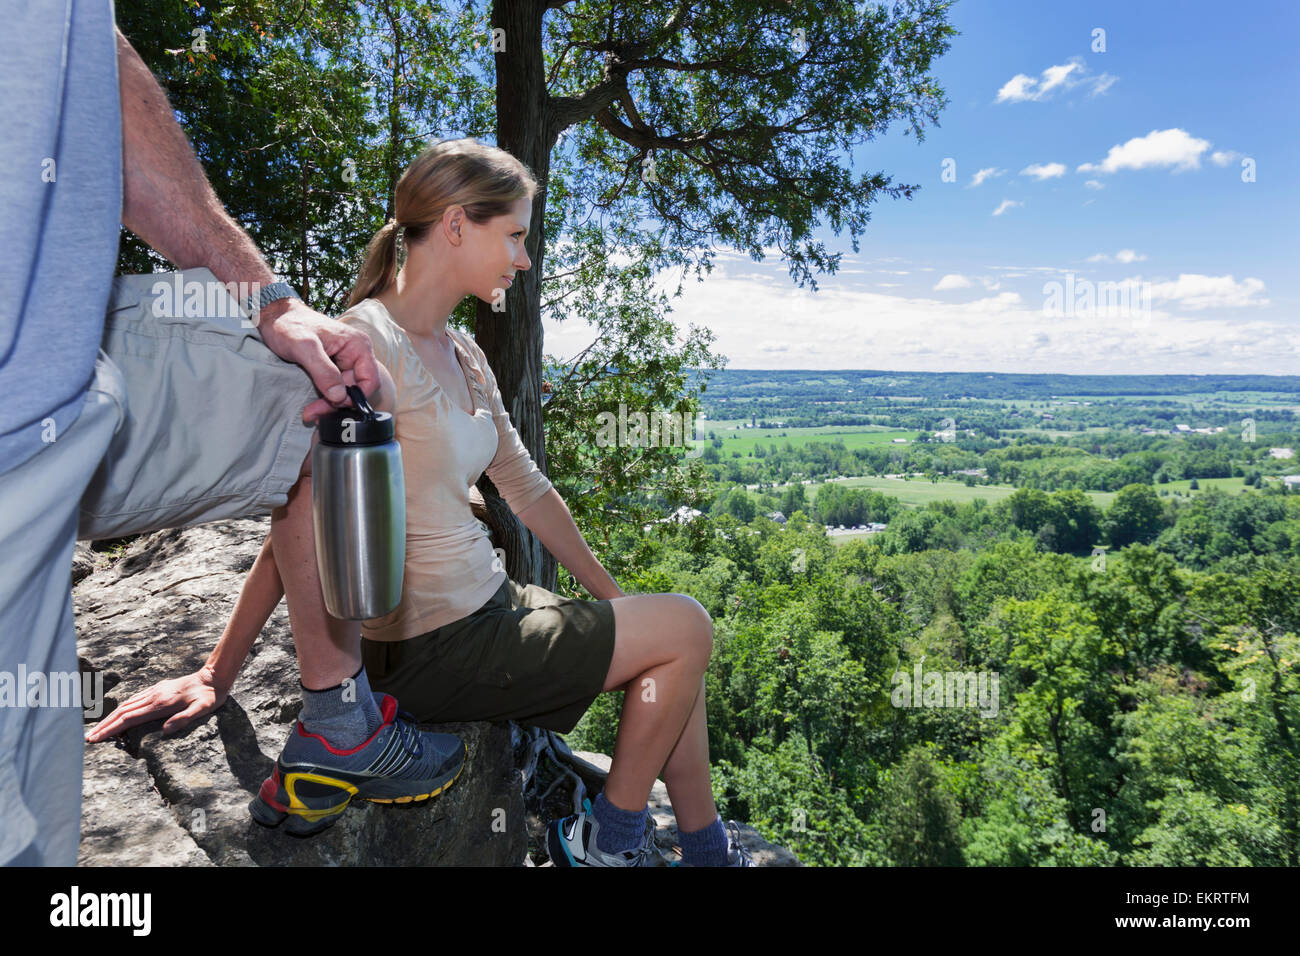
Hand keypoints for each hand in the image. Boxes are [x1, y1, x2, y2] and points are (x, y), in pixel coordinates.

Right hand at [85, 668, 228, 741]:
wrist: (214, 677)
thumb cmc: (210, 696)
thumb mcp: (202, 710)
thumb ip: (184, 719)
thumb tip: (164, 731)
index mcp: (161, 704)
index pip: (129, 719)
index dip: (111, 729)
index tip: (96, 738)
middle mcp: (154, 696)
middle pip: (122, 712)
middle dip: (104, 725)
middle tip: (88, 738)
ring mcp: (155, 691)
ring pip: (126, 705)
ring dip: (110, 718)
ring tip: (98, 730)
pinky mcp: (158, 689)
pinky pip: (135, 700)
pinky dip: (122, 709)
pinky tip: (118, 715)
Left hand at [255, 298, 382, 424]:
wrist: (274, 317)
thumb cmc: (288, 325)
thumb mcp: (304, 347)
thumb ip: (324, 370)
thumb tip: (340, 396)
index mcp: (358, 345)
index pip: (370, 381)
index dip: (354, 397)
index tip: (333, 403)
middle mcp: (357, 354)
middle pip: (357, 389)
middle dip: (337, 404)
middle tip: (313, 412)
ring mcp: (346, 361)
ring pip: (346, 392)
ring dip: (329, 404)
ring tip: (310, 411)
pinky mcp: (334, 367)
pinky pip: (336, 388)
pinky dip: (325, 399)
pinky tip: (313, 405)